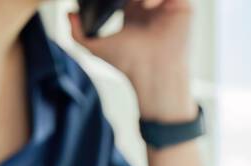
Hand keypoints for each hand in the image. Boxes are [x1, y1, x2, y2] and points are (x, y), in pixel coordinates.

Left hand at [69, 0, 198, 121]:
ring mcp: (167, 5)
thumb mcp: (96, 47)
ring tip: (137, 2)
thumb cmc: (127, 64)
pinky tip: (148, 5)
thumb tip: (68, 14)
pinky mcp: (182, 7)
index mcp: (133, 12)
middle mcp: (151, 7)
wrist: (151, 73)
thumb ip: (77, 33)